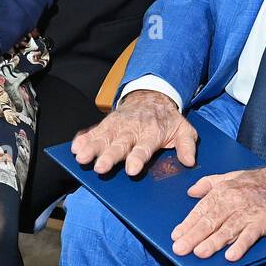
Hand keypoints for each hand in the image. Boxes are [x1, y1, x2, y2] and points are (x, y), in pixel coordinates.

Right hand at [70, 89, 196, 175]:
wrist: (153, 96)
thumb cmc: (167, 119)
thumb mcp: (184, 130)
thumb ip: (187, 146)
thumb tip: (189, 162)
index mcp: (152, 133)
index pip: (145, 147)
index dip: (138, 158)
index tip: (132, 169)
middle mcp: (133, 129)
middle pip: (120, 144)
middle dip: (110, 156)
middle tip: (101, 167)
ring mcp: (118, 125)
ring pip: (104, 138)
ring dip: (92, 148)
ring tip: (82, 158)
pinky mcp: (107, 123)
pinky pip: (94, 131)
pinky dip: (84, 138)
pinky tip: (75, 147)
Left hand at [172, 165, 265, 261]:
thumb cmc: (256, 182)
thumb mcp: (230, 176)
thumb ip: (209, 184)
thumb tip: (190, 191)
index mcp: (223, 190)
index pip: (201, 209)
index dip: (187, 223)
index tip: (175, 236)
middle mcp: (233, 201)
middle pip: (210, 221)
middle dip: (193, 236)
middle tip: (180, 249)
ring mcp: (248, 213)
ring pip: (227, 229)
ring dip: (213, 242)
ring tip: (199, 253)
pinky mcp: (262, 222)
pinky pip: (249, 236)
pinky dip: (240, 245)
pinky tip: (230, 256)